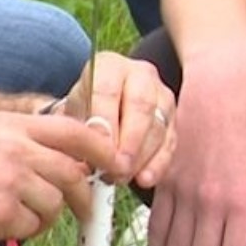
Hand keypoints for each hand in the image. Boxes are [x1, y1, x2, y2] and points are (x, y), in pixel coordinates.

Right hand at [0, 111, 116, 245]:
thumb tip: (71, 164)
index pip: (72, 131)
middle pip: (72, 172)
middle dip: (82, 196)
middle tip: (85, 211)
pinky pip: (33, 227)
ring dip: (44, 219)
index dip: (100, 149)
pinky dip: (22, 234)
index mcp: (9, 126)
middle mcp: (13, 147)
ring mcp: (9, 179)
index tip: (114, 164)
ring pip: (56, 203)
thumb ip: (23, 145)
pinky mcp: (2, 212)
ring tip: (16, 220)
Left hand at [62, 51, 176, 187]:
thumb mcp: (72, 115)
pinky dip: (158, 163)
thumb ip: (77, 133)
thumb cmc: (84, 111)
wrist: (100, 109)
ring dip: (141, 157)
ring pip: (158, 125)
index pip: (107, 91)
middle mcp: (139, 74)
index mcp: (108, 66)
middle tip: (116, 169)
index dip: (104, 124)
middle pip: (140, 105)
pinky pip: (170, 141)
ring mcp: (161, 94)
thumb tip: (85, 163)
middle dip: (128, 142)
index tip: (98, 153)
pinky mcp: (173, 117)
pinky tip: (144, 179)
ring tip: (122, 177)